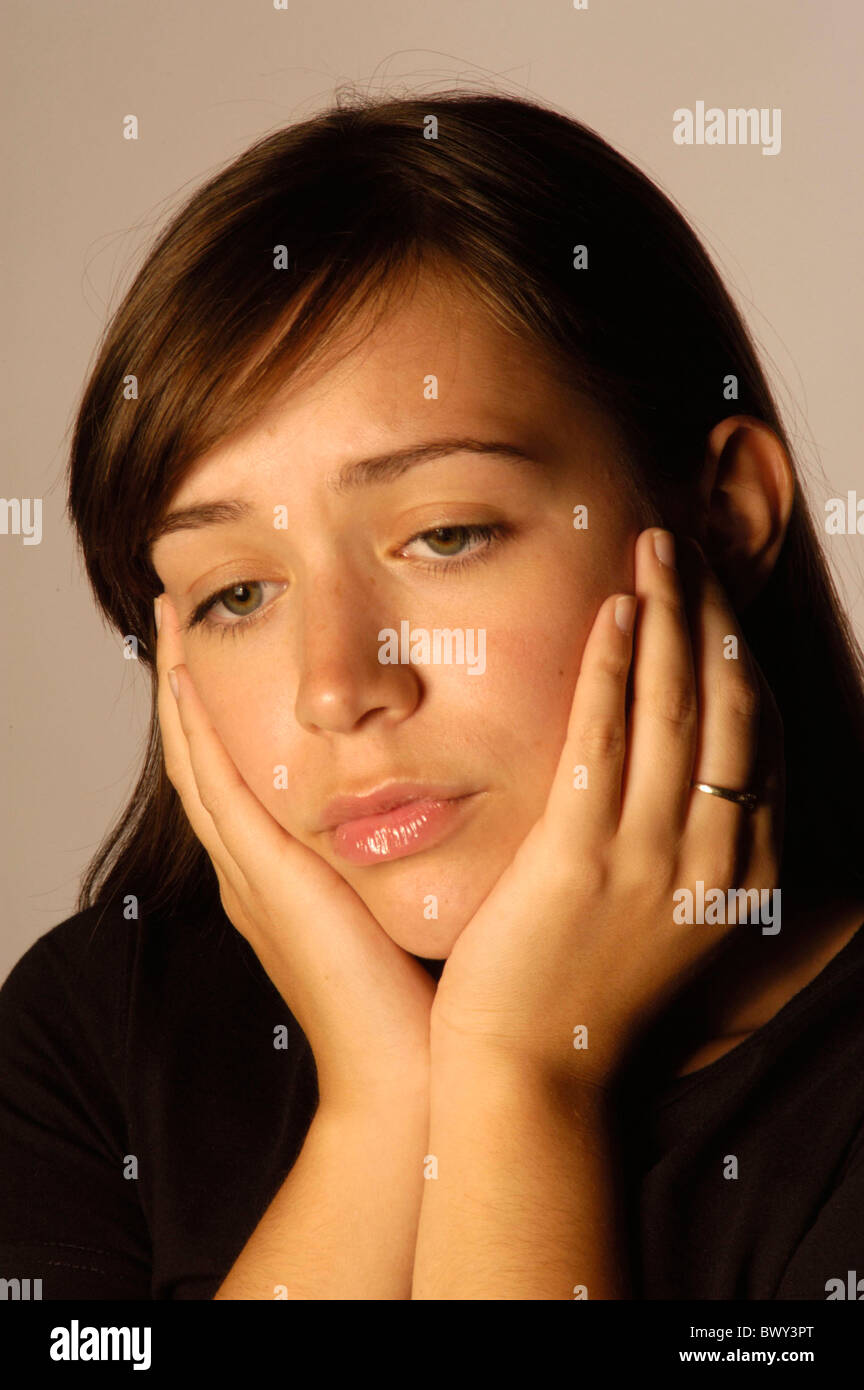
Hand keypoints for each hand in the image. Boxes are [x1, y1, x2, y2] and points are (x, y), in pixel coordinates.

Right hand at [154, 594, 436, 1111]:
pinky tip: (190, 674)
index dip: (220, 712)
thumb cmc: (421, 1001)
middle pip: (203, 759)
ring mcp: (250, 875)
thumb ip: (402, 856)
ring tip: (171, 624)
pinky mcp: (267, 879)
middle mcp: (253, 871)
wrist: (409, 1076)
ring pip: (198, 762)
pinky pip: (217, 786)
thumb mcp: (402, 905)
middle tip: (174, 617)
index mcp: (282, 878)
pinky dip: (196, 728)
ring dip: (181, 691)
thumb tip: (439, 802)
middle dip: (186, 688)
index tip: (221, 647)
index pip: (239, 776)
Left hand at [429, 528, 783, 1089]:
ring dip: (670, 618)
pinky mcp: (582, 859)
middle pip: (728, 706)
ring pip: (678, 709)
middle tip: (687, 546)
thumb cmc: (587, 990)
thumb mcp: (671, 915)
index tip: (717, 599)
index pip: (758, 734)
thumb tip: (691, 774)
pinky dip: (617, 669)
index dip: (740, 655)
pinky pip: (608, 741)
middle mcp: (713, 855)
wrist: (535, 1072)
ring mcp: (651, 857)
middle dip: (712, 616)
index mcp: (741, 867)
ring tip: (656, 551)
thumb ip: (693, 843)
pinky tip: (614, 611)